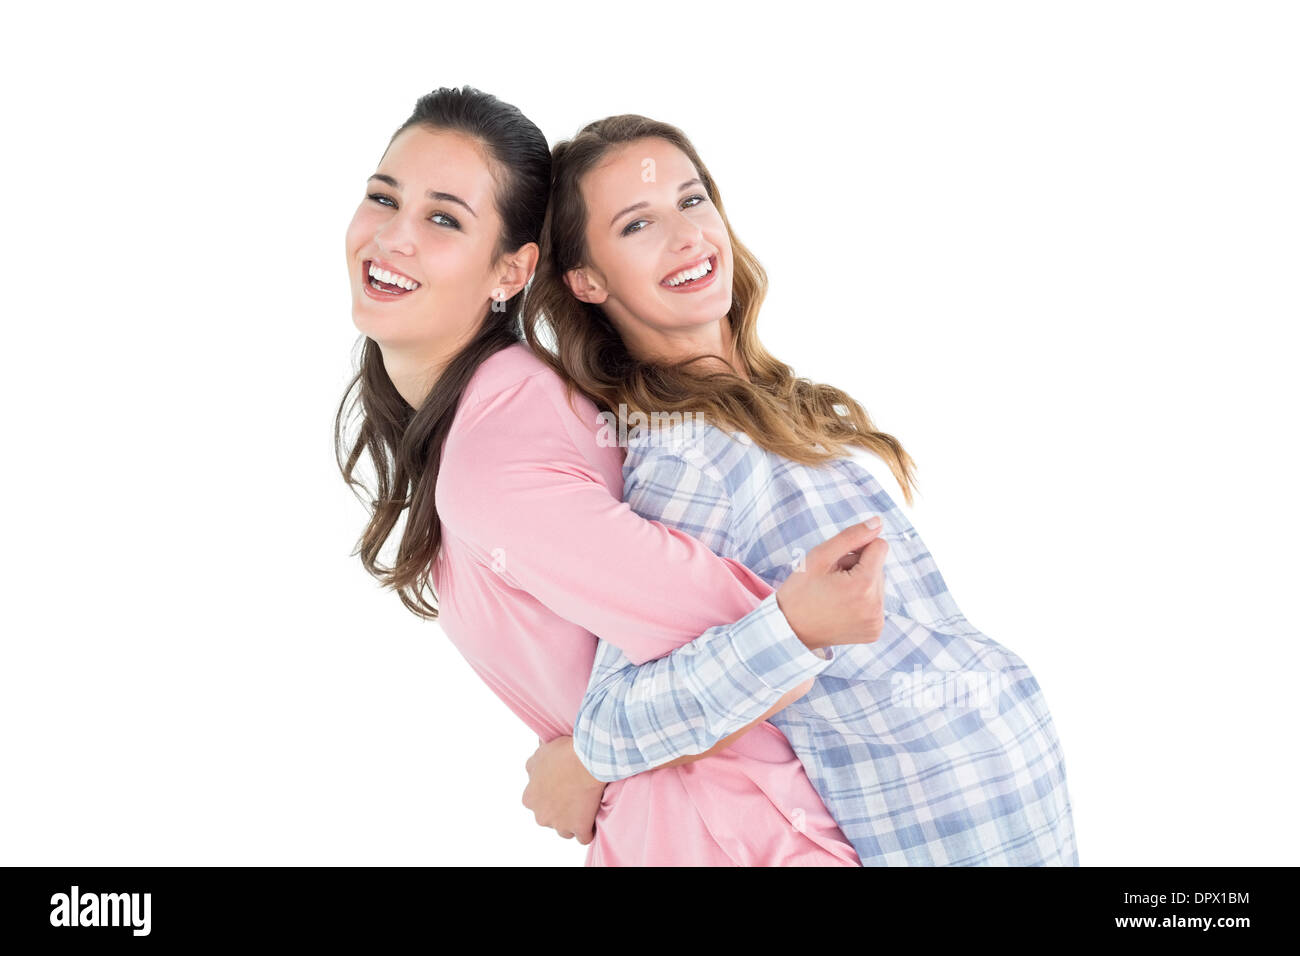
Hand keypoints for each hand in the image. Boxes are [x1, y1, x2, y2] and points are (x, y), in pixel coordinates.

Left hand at [522, 735, 606, 844]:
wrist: (587, 761)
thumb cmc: (563, 755)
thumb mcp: (539, 754)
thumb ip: (532, 767)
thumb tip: (533, 772)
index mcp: (530, 798)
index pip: (536, 803)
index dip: (549, 795)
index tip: (561, 787)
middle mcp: (541, 815)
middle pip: (550, 818)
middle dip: (560, 810)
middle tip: (574, 794)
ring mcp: (560, 825)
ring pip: (565, 830)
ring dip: (573, 822)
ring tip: (584, 808)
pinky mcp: (579, 829)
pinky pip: (584, 837)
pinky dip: (588, 831)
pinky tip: (592, 821)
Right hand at [775, 518, 888, 649]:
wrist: (789, 630)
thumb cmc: (800, 591)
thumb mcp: (820, 556)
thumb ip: (852, 536)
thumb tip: (879, 523)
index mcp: (864, 585)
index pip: (880, 546)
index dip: (858, 549)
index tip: (838, 563)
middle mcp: (876, 606)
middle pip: (879, 566)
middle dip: (858, 567)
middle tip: (831, 581)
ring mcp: (876, 622)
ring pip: (878, 584)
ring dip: (860, 583)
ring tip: (835, 594)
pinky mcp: (874, 631)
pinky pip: (876, 602)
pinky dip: (862, 601)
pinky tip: (842, 607)